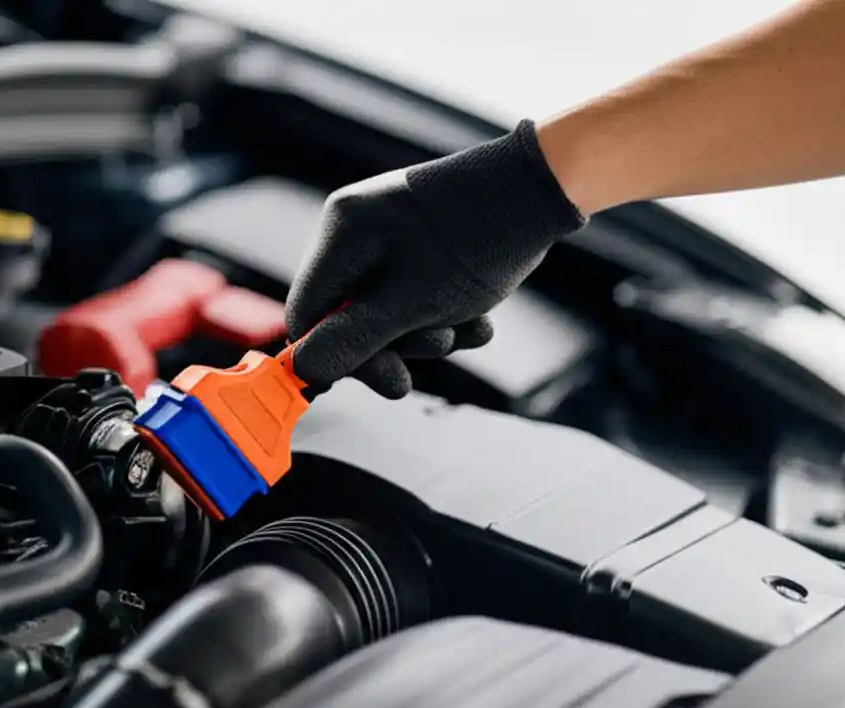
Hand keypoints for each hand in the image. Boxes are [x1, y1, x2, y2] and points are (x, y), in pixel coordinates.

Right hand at [286, 120, 584, 397]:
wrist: (541, 190)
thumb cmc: (476, 242)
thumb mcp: (412, 304)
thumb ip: (354, 340)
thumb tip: (303, 369)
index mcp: (341, 232)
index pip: (307, 313)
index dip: (336, 357)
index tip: (388, 380)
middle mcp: (355, 228)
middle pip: (347, 315)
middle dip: (397, 343)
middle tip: (442, 345)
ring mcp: (386, 233)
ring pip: (385, 310)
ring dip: (428, 332)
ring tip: (470, 327)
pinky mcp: (416, 241)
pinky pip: (412, 294)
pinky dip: (443, 313)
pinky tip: (479, 318)